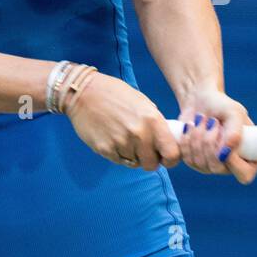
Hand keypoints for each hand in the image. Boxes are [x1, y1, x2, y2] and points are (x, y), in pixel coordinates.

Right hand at [63, 72, 181, 171]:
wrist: (84, 92)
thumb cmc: (116, 94)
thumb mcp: (143, 103)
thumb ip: (156, 124)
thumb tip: (166, 142)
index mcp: (152, 120)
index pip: (172, 153)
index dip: (171, 159)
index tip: (166, 158)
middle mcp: (139, 134)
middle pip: (152, 164)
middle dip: (150, 160)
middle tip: (143, 150)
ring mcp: (121, 143)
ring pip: (134, 164)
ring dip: (132, 155)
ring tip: (124, 138)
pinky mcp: (105, 149)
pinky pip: (119, 161)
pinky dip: (119, 154)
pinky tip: (113, 139)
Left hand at [175, 88, 256, 184]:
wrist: (202, 100)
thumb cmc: (223, 106)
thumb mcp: (234, 113)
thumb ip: (235, 133)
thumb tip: (225, 154)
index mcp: (249, 157)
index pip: (244, 174)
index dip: (232, 159)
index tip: (224, 135)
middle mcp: (230, 166)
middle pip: (217, 167)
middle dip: (210, 141)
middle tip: (212, 121)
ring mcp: (211, 166)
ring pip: (200, 163)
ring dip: (198, 136)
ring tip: (201, 119)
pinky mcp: (194, 162)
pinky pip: (187, 158)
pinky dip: (187, 139)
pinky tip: (191, 126)